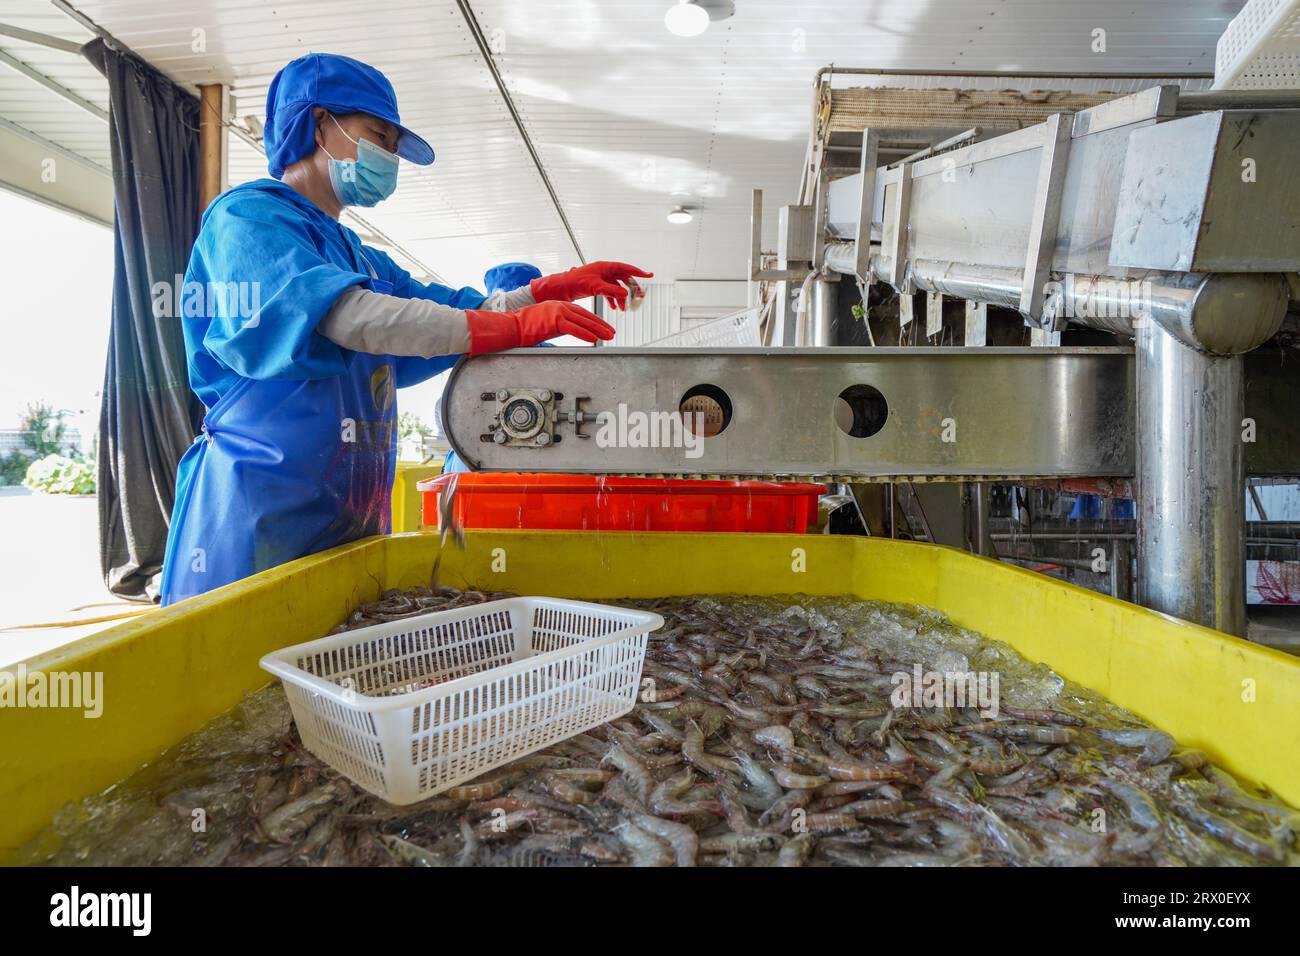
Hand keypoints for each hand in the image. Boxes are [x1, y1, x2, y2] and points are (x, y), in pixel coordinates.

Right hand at [464, 301, 614, 355]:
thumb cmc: (524, 327)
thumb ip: (558, 325)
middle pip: (585, 316)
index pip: (581, 312)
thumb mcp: (545, 322)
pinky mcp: (553, 321)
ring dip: (598, 329)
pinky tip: (595, 339)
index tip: (603, 327)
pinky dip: (586, 334)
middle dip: (600, 324)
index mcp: (557, 305)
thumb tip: (570, 332)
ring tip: (609, 336)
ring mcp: (556, 312)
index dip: (594, 320)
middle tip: (611, 332)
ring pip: (583, 321)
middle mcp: (559, 306)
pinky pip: (574, 328)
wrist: (511, 326)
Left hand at [530, 261, 653, 309]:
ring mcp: (602, 278)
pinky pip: (610, 292)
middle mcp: (605, 271)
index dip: (638, 272)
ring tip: (623, 309)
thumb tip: (626, 293)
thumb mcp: (595, 287)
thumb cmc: (576, 282)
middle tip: (640, 298)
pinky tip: (614, 307)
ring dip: (622, 298)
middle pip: (624, 279)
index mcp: (606, 266)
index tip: (650, 275)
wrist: (563, 287)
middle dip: (632, 289)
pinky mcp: (598, 286)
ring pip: (617, 287)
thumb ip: (611, 290)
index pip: (626, 268)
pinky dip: (613, 299)